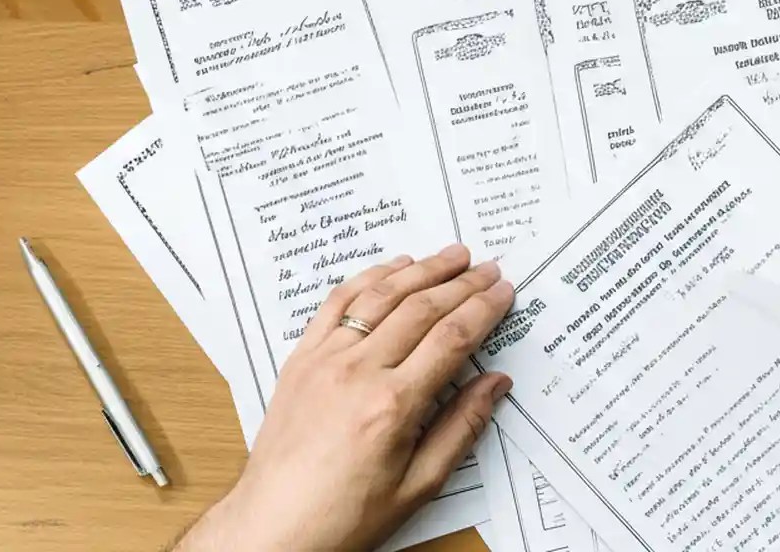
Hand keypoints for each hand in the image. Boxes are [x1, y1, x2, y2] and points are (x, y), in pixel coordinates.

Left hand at [174, 244, 513, 551]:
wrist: (274, 526)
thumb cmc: (346, 516)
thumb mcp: (419, 485)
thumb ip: (462, 427)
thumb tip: (496, 383)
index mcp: (393, 406)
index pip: (452, 338)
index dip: (484, 308)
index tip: (504, 291)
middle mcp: (358, 372)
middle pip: (422, 308)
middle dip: (462, 283)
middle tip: (489, 268)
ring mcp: (325, 360)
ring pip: (381, 296)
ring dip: (421, 269)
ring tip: (452, 256)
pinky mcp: (301, 359)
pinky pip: (337, 304)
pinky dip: (369, 279)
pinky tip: (393, 268)